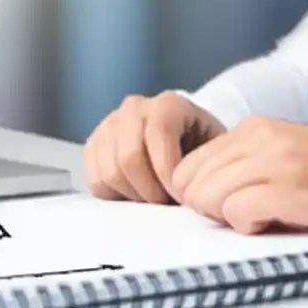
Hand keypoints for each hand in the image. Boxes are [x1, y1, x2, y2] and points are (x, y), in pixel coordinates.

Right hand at [83, 92, 225, 203]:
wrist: (186, 142)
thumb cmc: (202, 150)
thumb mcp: (214, 152)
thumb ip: (204, 167)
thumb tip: (187, 194)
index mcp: (167, 104)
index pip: (158, 138)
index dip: (169, 176)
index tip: (183, 199)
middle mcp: (134, 107)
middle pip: (129, 158)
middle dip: (149, 191)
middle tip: (166, 204)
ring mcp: (109, 124)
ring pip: (110, 172)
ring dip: (134, 196)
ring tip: (154, 198)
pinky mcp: (93, 144)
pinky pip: (95, 180)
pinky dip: (116, 196)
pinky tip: (136, 193)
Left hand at [172, 116, 307, 233]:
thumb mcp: (288, 158)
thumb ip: (246, 169)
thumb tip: (202, 201)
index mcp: (255, 129)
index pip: (188, 164)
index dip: (199, 195)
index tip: (228, 208)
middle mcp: (260, 138)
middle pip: (188, 181)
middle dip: (206, 208)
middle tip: (245, 218)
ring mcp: (276, 161)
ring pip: (205, 196)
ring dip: (227, 217)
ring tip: (265, 219)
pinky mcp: (292, 189)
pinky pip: (236, 213)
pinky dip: (249, 227)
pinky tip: (278, 224)